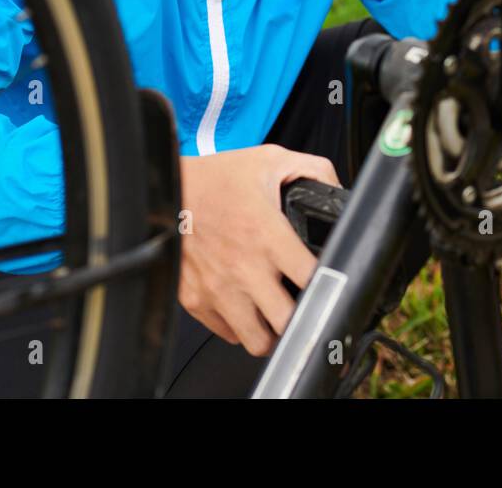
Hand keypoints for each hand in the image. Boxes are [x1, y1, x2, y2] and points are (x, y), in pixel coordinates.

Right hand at [176, 144, 339, 356]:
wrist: (163, 188)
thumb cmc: (215, 177)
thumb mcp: (271, 160)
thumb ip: (313, 171)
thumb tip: (338, 189)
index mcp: (268, 236)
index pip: (313, 280)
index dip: (330, 285)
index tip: (332, 284)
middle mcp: (244, 268)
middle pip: (288, 323)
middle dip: (304, 318)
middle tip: (307, 307)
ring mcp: (217, 289)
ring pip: (258, 341)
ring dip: (272, 332)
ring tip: (277, 315)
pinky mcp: (195, 299)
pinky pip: (227, 334)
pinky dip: (241, 326)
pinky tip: (247, 305)